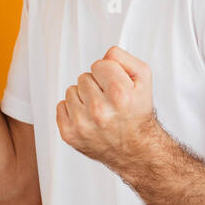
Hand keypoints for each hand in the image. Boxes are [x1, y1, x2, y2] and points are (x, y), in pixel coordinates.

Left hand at [56, 46, 157, 167]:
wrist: (136, 149)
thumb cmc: (137, 114)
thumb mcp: (143, 80)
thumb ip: (123, 59)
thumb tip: (105, 54)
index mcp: (119, 94)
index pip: (99, 64)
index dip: (108, 73)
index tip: (115, 86)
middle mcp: (100, 110)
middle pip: (84, 77)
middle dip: (95, 86)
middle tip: (109, 101)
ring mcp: (82, 124)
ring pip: (71, 91)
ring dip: (83, 98)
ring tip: (99, 110)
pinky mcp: (70, 134)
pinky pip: (61, 106)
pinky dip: (72, 110)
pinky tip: (88, 118)